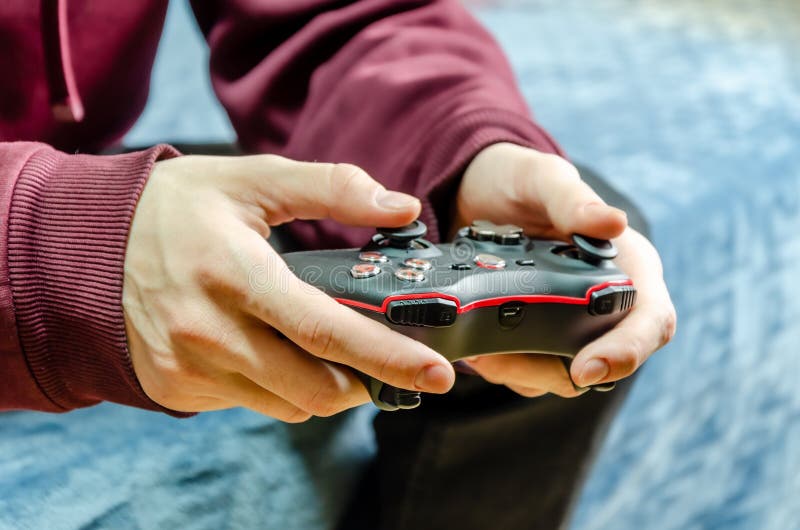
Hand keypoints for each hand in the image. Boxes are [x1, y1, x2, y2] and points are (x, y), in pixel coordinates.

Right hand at [123, 155, 454, 420]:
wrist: (83, 245)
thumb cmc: (173, 207)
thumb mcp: (251, 179)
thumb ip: (331, 187)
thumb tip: (402, 207)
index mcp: (235, 274)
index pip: (327, 332)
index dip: (390, 357)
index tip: (437, 373)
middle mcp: (209, 332)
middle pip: (315, 387)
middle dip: (365, 382)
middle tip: (386, 360)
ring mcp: (188, 367)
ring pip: (287, 405)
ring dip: (323, 386)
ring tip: (330, 351)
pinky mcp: (175, 388)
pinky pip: (249, 404)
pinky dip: (278, 386)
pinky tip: (274, 352)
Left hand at [455, 142, 675, 397]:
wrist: (471, 194)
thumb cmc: (518, 180)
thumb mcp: (541, 178)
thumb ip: (572, 199)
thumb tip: (613, 223)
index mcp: (630, 267)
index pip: (650, 321)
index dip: (628, 350)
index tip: (588, 366)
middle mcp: (608, 304)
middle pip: (608, 363)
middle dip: (560, 372)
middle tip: (506, 361)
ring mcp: (571, 326)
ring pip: (561, 376)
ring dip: (520, 372)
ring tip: (480, 349)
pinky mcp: (535, 340)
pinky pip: (526, 373)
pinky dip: (500, 366)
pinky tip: (473, 347)